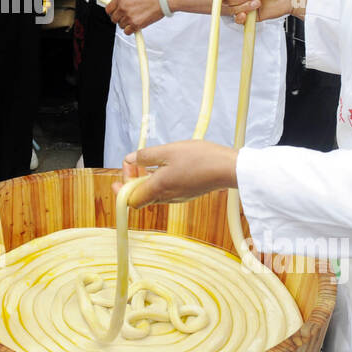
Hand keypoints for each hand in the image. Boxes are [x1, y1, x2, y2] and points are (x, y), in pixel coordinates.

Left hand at [105, 0, 164, 34]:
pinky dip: (131, 30)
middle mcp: (123, 8)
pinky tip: (136, 25)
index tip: (115, 13)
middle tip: (127, 16)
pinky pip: (127, 32)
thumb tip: (120, 5)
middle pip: (114, 19)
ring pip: (121, 25)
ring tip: (135, 18)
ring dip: (127, 24)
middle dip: (119, 18)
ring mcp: (129, 17)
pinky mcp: (136, 25)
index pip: (108, 9)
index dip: (112, 12)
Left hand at [112, 140, 239, 206]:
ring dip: (146, 179)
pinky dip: (159, 180)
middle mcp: (167, 197)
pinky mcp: (187, 192)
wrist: (229, 168)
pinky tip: (165, 165)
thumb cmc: (201, 158)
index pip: (131, 200)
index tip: (124, 172)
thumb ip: (145, 156)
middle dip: (133, 181)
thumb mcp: (167, 151)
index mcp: (159, 188)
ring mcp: (178, 196)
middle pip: (141, 197)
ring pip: (153, 193)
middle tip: (134, 163)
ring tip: (148, 161)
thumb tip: (130, 159)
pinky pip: (166, 190)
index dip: (123, 188)